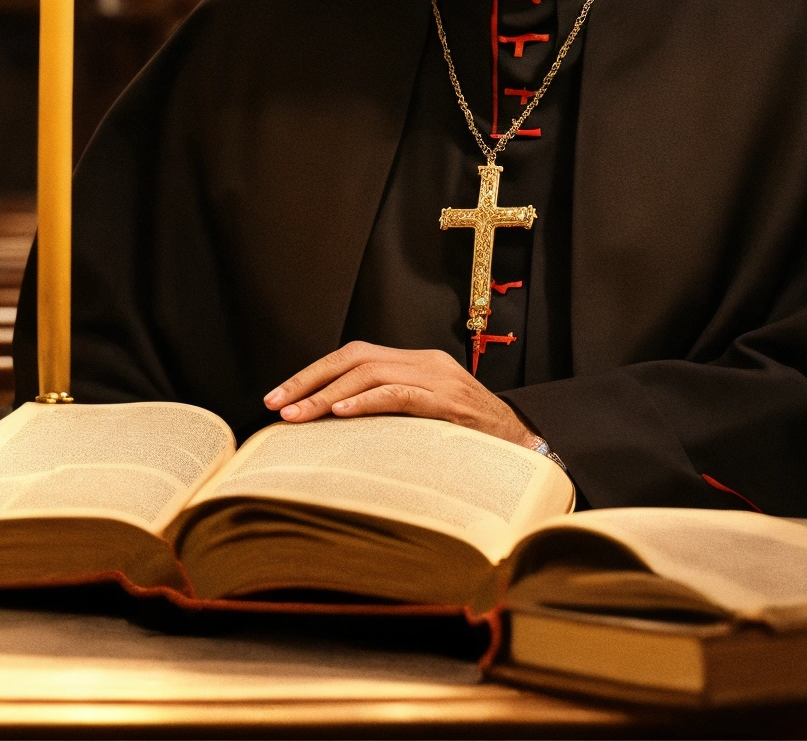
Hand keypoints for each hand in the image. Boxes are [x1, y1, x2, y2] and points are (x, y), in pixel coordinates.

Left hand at [262, 340, 535, 445]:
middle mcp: (427, 363)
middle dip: (310, 380)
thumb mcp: (426, 421)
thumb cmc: (474, 442)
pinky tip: (340, 414)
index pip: (356, 356)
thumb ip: (390, 414)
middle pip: (355, 357)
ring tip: (298, 415)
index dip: (314, 374)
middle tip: (276, 405)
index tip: (281, 397)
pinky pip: (400, 394)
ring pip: (371, 372)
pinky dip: (366, 401)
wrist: (530, 450)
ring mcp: (440, 380)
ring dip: (327, 395)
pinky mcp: (450, 403)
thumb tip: (333, 430)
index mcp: (419, 364)